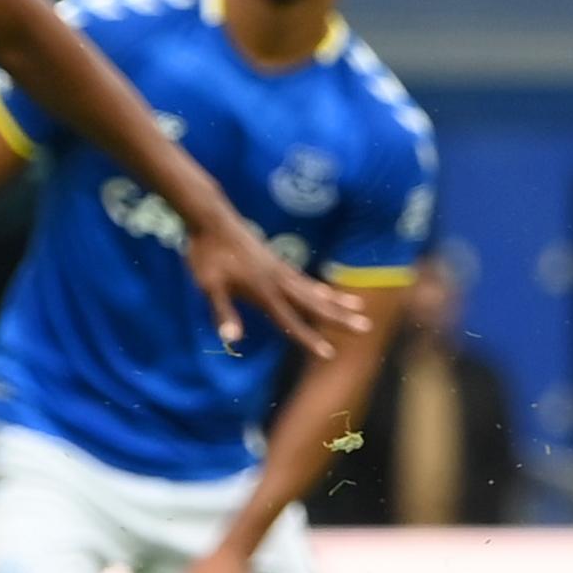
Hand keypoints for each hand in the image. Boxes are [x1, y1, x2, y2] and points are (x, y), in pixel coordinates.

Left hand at [182, 208, 364, 354]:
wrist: (212, 218)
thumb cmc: (206, 254)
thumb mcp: (209, 285)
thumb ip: (222, 312)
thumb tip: (232, 338)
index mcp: (263, 292)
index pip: (290, 321)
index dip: (309, 339)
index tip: (329, 354)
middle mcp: (278, 281)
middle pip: (315, 304)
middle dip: (340, 318)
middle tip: (366, 327)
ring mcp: (279, 269)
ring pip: (314, 290)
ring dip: (337, 301)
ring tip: (359, 305)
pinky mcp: (275, 261)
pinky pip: (304, 279)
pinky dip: (319, 288)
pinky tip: (326, 292)